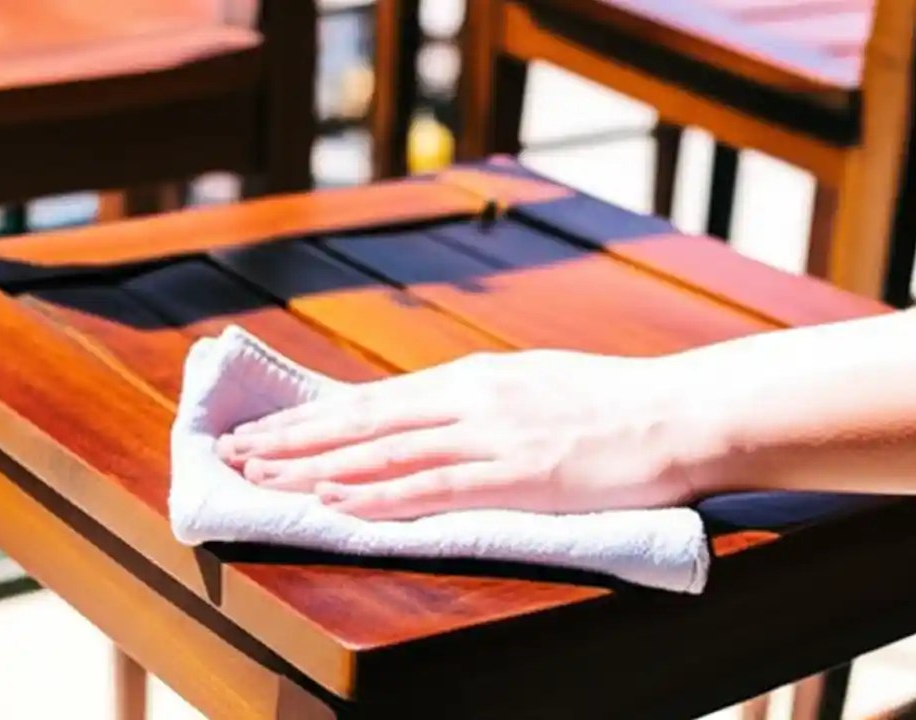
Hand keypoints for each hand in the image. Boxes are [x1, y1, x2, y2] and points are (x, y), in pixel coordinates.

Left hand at [216, 350, 730, 519]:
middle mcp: (469, 398)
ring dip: (315, 466)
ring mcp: (490, 434)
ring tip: (261, 477)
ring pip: (382, 451)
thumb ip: (478, 404)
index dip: (311, 418)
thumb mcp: (533, 387)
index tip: (262, 428)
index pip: (372, 400)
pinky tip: (335, 503)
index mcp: (471, 379)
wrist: (681, 413)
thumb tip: (429, 418)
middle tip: (233, 453)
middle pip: (361, 421)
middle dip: (291, 438)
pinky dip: (377, 496)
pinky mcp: (517, 474)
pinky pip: (433, 486)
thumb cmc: (613, 406)